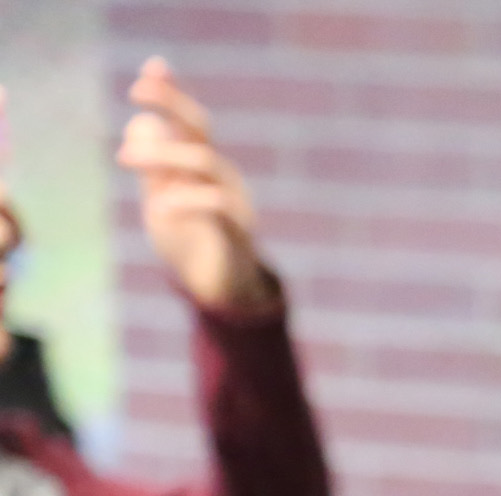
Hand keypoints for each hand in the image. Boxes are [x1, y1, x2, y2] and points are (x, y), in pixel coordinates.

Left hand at [119, 58, 273, 319]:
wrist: (218, 289)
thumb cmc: (191, 241)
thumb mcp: (162, 197)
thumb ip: (152, 164)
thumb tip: (141, 122)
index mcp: (201, 165)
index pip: (188, 119)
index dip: (172, 91)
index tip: (153, 65)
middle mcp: (221, 175)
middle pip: (200, 127)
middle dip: (171, 102)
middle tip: (135, 92)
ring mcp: (235, 200)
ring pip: (205, 160)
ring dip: (162, 153)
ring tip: (124, 159)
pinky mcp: (239, 231)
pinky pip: (217, 204)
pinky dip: (186, 200)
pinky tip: (161, 207)